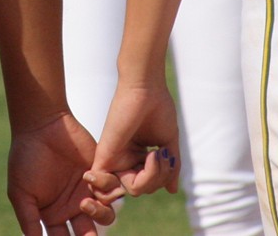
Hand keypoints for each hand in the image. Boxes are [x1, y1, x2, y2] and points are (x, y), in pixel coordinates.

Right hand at [8, 111, 113, 233]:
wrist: (41, 125)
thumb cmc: (26, 159)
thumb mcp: (21, 194)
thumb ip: (29, 221)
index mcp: (53, 215)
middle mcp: (73, 207)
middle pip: (88, 234)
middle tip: (88, 235)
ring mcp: (88, 190)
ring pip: (105, 215)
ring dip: (99, 213)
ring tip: (84, 201)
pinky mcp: (101, 174)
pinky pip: (113, 190)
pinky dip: (107, 190)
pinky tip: (89, 178)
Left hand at [83, 82, 179, 205]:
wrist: (146, 88)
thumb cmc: (157, 108)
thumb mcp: (168, 144)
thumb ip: (170, 168)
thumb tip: (172, 190)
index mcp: (135, 156)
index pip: (148, 183)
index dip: (163, 177)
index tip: (168, 156)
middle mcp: (123, 159)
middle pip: (142, 189)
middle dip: (159, 177)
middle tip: (163, 154)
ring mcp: (114, 158)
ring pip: (133, 190)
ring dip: (152, 177)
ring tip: (156, 154)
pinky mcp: (105, 156)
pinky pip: (112, 186)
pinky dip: (136, 181)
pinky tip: (149, 157)